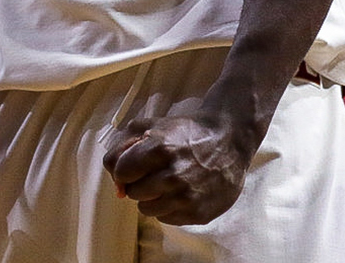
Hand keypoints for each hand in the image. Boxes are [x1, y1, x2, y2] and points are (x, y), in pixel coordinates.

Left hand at [102, 111, 253, 225]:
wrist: (229, 141)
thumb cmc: (186, 132)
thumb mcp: (151, 125)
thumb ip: (122, 147)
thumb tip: (115, 180)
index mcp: (160, 148)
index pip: (121, 172)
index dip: (125, 169)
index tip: (135, 166)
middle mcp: (173, 175)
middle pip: (132, 192)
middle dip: (139, 182)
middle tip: (155, 172)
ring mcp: (186, 197)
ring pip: (147, 209)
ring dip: (152, 197)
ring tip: (169, 182)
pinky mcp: (197, 213)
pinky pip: (166, 219)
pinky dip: (169, 207)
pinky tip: (181, 192)